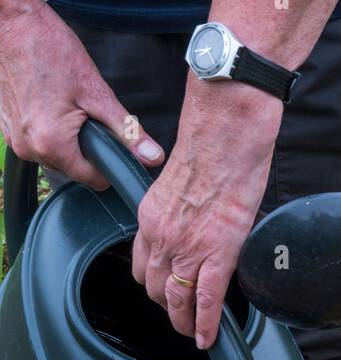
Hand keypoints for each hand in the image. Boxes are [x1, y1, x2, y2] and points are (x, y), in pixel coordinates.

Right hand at [0, 1, 163, 185]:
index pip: (93, 180)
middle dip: (86, 148)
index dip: (109, 167)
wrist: (12, 24)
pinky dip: (47, 129)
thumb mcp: (96, 92)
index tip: (114, 146)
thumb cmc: (49, 49)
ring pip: (55, 156)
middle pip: (73, 168)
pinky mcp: (7, 129)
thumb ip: (126, 130)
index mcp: (53, 145)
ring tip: (66, 105)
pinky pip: (36, 141)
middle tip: (87, 114)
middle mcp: (30, 149)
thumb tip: (152, 156)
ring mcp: (15, 140)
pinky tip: (49, 104)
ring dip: (66, 139)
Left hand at [132, 83, 282, 349]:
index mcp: (150, 217)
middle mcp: (162, 237)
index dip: (153, 283)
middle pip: (155, 288)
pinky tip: (209, 339)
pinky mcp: (216, 256)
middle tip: (181, 316)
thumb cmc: (211, 148)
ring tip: (195, 333)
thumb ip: (177, 208)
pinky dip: (207, 326)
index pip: (141, 264)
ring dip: (185, 323)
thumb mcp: (176, 181)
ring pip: (177, 302)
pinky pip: (206, 302)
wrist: (226, 137)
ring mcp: (188, 250)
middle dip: (167, 307)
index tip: (164, 290)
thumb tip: (194, 219)